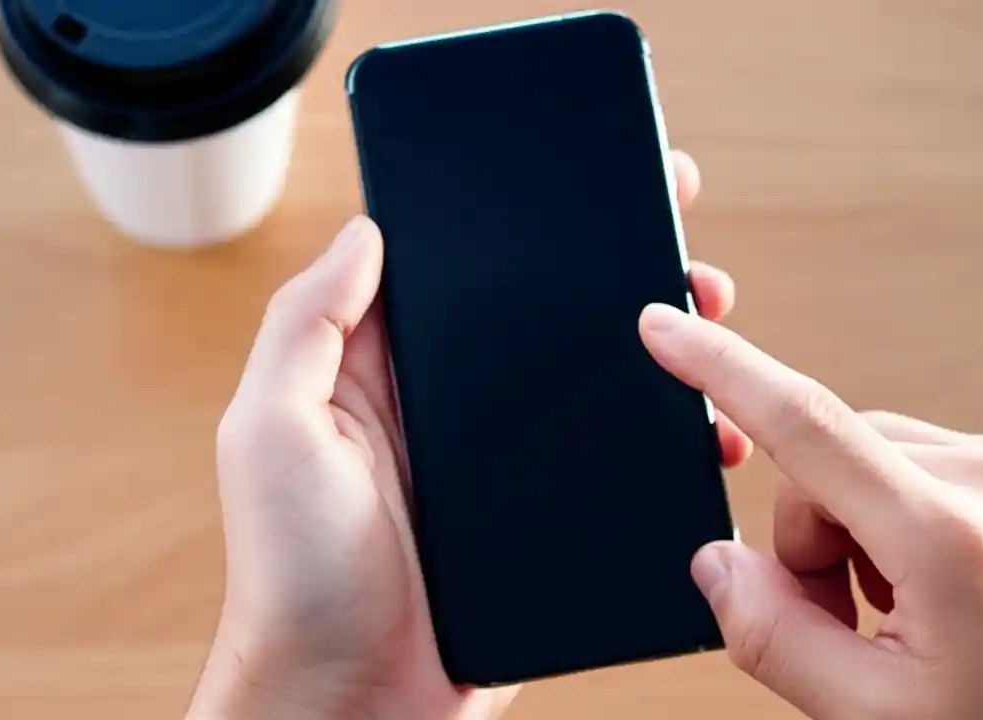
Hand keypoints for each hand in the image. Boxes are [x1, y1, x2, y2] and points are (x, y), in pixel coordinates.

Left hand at [188, 152, 748, 718]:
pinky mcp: (544, 519)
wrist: (356, 706)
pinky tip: (702, 426)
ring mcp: (504, 464)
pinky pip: (613, 463)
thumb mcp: (270, 433)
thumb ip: (308, 326)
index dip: (524, 221)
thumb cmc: (294, 579)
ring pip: (593, 383)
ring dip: (654, 350)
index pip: (464, 270)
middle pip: (547, 317)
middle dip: (618, 275)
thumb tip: (369, 231)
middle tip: (680, 252)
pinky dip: (661, 439)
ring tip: (711, 323)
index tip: (591, 183)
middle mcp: (452, 407)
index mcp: (389, 370)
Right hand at [639, 306, 982, 719]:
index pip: (805, 422)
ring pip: (884, 458)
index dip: (721, 368)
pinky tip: (954, 589)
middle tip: (849, 621)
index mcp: (951, 534)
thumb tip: (718, 564)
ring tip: (911, 616)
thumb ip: (775, 639)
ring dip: (865, 528)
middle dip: (812, 534)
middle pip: (835, 457)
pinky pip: (941, 463)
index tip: (667, 325)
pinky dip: (915, 516)